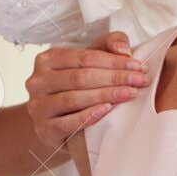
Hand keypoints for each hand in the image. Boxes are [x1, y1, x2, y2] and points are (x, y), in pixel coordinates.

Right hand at [24, 31, 150, 150]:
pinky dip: (89, 115)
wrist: (55, 127)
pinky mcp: (44, 129)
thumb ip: (108, 46)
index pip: (84, 57)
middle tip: (139, 81)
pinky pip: (67, 122)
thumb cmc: (76, 90)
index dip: (113, 61)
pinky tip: (107, 110)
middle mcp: (37, 81)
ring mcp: (38, 106)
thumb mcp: (89, 63)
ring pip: (73, 98)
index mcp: (47, 60)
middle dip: (114, 78)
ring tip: (130, 94)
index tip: (138, 66)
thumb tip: (124, 50)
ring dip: (106, 95)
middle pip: (80, 77)